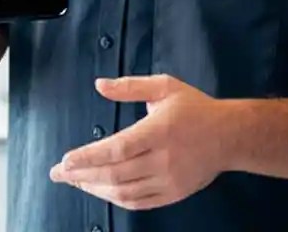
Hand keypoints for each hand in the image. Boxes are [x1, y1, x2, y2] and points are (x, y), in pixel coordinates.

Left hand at [49, 74, 229, 210]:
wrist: (230, 136)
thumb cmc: (195, 108)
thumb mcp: (164, 87)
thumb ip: (130, 86)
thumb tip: (99, 85)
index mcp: (159, 131)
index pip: (118, 148)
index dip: (89, 157)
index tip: (66, 160)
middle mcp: (163, 159)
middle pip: (115, 174)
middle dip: (81, 175)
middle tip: (57, 173)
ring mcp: (169, 180)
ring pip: (124, 192)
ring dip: (95, 188)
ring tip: (75, 181)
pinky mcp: (173, 194)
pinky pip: (138, 202)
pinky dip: (116, 199)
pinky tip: (100, 191)